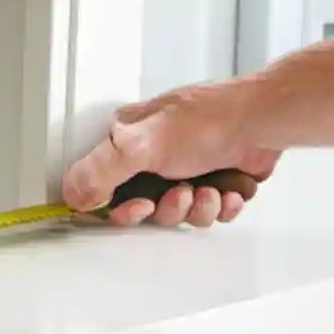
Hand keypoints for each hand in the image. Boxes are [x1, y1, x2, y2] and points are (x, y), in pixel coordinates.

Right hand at [62, 80, 280, 226]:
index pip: (105, 189)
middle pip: (145, 207)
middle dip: (167, 208)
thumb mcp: (137, 146)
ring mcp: (185, 170)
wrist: (261, 122)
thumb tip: (72, 196)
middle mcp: (153, 158)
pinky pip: (211, 212)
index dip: (122, 208)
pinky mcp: (215, 181)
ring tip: (208, 189)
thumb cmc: (205, 120)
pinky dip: (222, 205)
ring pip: (181, 214)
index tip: (137, 206)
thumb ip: (98, 172)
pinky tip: (227, 189)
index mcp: (126, 144)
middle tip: (180, 194)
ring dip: (198, 208)